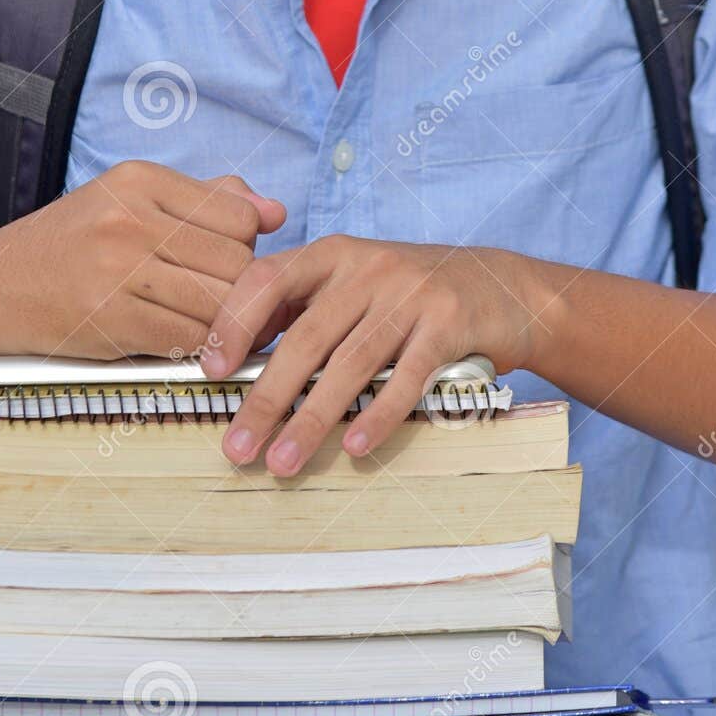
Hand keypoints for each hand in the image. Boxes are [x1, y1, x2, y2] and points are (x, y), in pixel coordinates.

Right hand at [0, 162, 285, 362]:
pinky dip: (195, 348)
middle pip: (238, 263)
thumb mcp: (128, 201)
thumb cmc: (66, 246)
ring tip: (209, 327)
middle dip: (241, 291)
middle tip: (224, 306)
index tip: (232, 269)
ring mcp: (119, 269)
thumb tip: (276, 212)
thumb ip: (206, 200)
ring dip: (224, 325)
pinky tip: (180, 344)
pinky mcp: (109, 321)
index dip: (250, 250)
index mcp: (140, 179)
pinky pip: (187, 340)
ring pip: (219, 304)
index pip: (242, 217)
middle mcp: (131, 217)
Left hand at [201, 236, 536, 475]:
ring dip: (312, 419)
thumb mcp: (354, 280)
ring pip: (350, 363)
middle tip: (237, 446)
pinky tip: (356, 446)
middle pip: (306, 337)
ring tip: (284, 461)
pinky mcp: (449, 324)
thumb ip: (301, 305)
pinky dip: (379, 415)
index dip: (235, 322)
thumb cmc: (411, 292)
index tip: (213, 370)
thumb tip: (235, 348)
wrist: (503, 285)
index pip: (268, 279)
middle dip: (266, 397)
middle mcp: (368, 268)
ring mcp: (411, 294)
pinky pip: (407, 377)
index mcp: (333, 254)